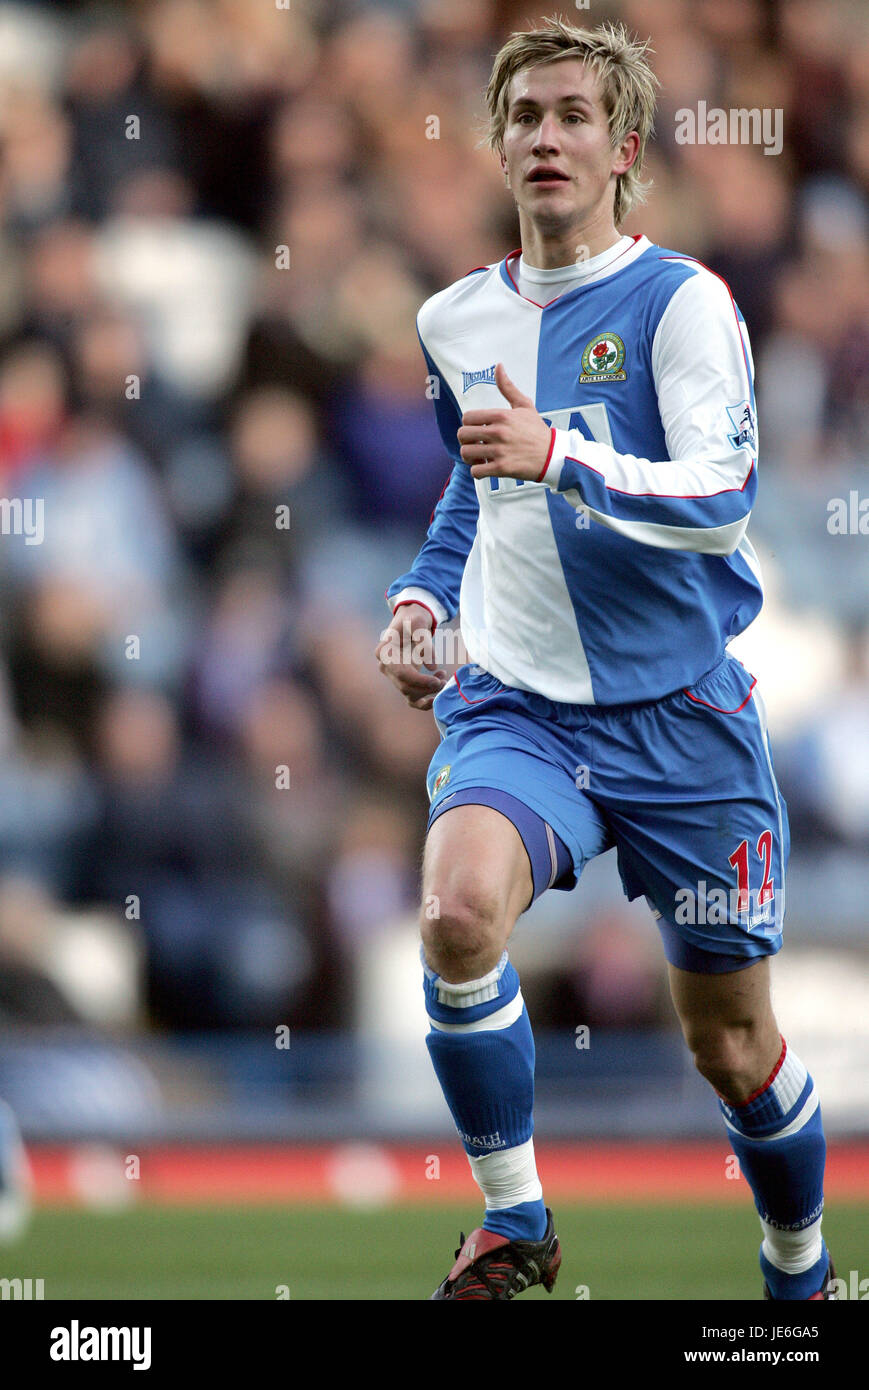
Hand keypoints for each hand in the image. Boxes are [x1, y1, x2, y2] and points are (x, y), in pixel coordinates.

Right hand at [375, 602, 448, 710]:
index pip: (401, 673)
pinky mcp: (403, 680)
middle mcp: (385, 666)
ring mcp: (393, 675)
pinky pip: (411, 698)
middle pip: (405, 686)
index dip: (420, 680)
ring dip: (428, 691)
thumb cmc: (414, 619)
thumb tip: (432, 667)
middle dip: (427, 687)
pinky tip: (437, 696)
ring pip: (410, 694)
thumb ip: (425, 643)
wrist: (412, 620)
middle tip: (445, 681)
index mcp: (384, 652)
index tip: (437, 680)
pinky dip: (424, 700)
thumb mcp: (419, 624)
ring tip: (443, 677)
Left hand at [457, 362, 552, 481]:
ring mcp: (499, 451)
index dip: (468, 425)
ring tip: (479, 458)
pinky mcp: (502, 468)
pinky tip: (485, 468)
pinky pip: (476, 471)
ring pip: (466, 453)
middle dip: (465, 441)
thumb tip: (498, 367)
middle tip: (474, 445)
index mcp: (501, 415)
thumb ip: (508, 387)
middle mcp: (498, 432)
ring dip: (470, 457)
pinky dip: (477, 472)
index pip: (467, 418)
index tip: (476, 431)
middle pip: (462, 435)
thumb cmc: (537, 431)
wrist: (553, 455)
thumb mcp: (524, 405)